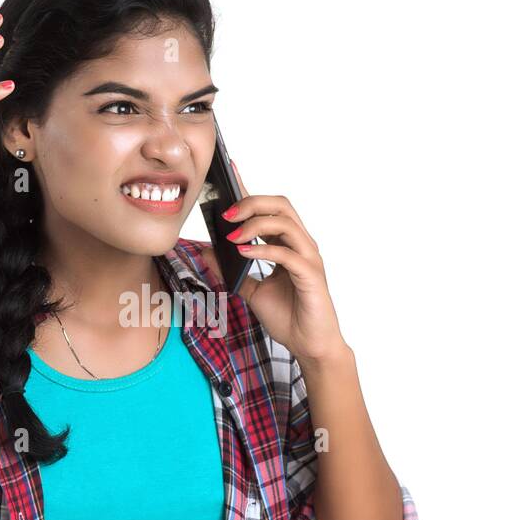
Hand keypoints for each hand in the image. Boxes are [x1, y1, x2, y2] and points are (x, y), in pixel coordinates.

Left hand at [222, 159, 348, 362]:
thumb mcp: (251, 291)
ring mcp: (309, 259)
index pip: (269, 209)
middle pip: (281, 205)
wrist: (309, 346)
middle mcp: (301, 246)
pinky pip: (288, 254)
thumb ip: (232, 271)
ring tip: (232, 235)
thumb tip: (207, 253)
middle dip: (252, 203)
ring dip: (256, 224)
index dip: (249, 190)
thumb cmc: (288, 317)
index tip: (228, 172)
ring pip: (286, 223)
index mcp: (288, 245)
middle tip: (226, 214)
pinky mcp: (311, 276)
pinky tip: (243, 252)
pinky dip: (264, 249)